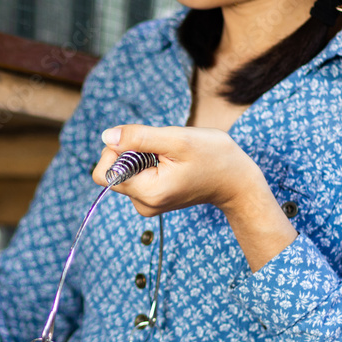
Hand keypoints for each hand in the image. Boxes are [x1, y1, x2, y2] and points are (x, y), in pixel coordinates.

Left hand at [93, 124, 263, 215]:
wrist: (236, 181)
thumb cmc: (213, 156)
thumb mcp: (177, 139)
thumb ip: (139, 138)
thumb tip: (106, 137)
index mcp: (147, 193)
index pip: (104, 172)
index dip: (116, 151)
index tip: (142, 143)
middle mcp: (142, 204)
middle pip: (112, 171)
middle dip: (130, 152)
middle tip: (161, 149)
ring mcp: (146, 204)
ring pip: (124, 172)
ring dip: (141, 156)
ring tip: (170, 157)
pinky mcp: (151, 199)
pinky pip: (135, 176)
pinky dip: (148, 164)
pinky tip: (171, 163)